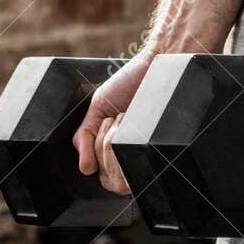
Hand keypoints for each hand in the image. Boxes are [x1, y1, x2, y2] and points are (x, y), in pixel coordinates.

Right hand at [73, 49, 157, 194]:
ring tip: (125, 118)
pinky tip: (129, 122)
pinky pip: (130, 170)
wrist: (155, 61)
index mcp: (122, 152)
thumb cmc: (130, 82)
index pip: (103, 177)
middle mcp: (136, 158)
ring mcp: (148, 157)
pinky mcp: (159, 153)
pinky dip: (118, 144)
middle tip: (115, 118)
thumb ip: (84, 137)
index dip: (96, 155)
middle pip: (109, 182)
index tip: (105, 123)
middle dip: (103, 146)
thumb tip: (85, 169)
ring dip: (111, 145)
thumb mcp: (98, 108)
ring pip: (119, 181)